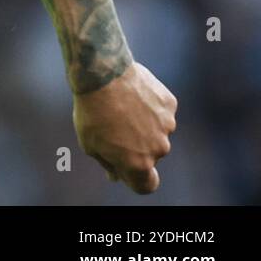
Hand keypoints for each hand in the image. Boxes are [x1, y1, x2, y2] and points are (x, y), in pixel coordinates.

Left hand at [72, 61, 176, 192]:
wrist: (102, 75)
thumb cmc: (92, 112)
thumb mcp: (90, 143)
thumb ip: (107, 162)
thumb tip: (115, 175)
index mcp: (138, 164)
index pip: (146, 185)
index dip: (135, 179)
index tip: (126, 168)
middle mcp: (158, 149)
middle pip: (149, 155)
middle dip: (135, 146)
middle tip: (113, 126)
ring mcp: (167, 126)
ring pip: (157, 131)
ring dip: (143, 124)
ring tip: (121, 107)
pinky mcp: (170, 105)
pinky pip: (160, 111)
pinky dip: (149, 106)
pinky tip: (132, 94)